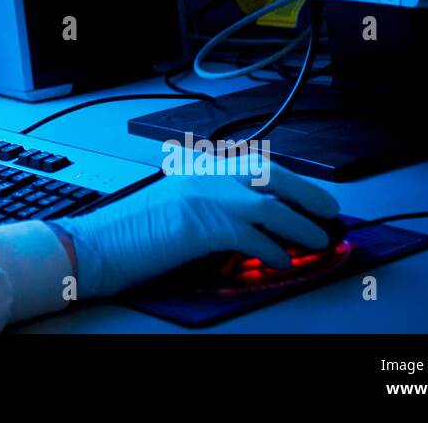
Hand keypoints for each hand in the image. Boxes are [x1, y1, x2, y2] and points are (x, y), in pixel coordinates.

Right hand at [54, 164, 338, 298]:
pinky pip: (248, 235)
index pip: (255, 165)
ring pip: (266, 204)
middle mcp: (201, 176)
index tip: (314, 196)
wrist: (97, 245)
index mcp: (197, 170)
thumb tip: (258, 223)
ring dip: (299, 224)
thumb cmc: (132, 234)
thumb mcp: (176, 207)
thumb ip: (211, 206)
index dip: (291, 181)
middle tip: (331, 212)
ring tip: (319, 241)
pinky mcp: (198, 225)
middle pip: (268, 175)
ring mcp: (200, 197)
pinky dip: (272, 250)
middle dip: (306, 193)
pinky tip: (282, 262)